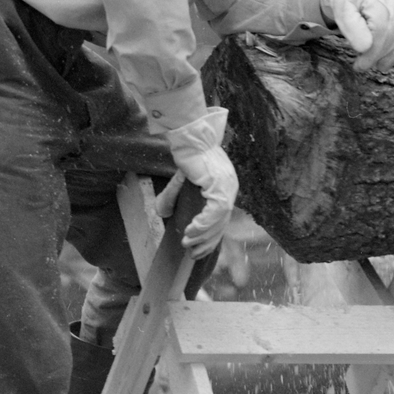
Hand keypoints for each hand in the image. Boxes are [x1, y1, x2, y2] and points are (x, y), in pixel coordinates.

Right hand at [155, 107, 238, 257]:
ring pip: (219, 220)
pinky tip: (190, 231)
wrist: (189, 139)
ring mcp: (227, 187)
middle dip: (207, 242)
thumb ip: (172, 198)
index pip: (221, 219)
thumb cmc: (187, 156)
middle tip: (192, 255)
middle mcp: (230, 188)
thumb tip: (163, 215)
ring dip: (202, 235)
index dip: (210, 238)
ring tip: (186, 243)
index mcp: (225, 188)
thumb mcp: (179, 183)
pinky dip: (203, 224)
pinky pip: (215, 211)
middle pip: (222, 223)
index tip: (198, 252)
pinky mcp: (220, 185)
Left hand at [320, 0, 393, 71]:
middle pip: (392, 35)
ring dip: (386, 56)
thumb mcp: (341, 11)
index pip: (381, 29)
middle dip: (376, 56)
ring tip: (371, 64)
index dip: (371, 51)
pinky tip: (385, 62)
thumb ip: (351, 27)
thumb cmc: (347, 2)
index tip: (358, 65)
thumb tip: (365, 48)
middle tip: (361, 66)